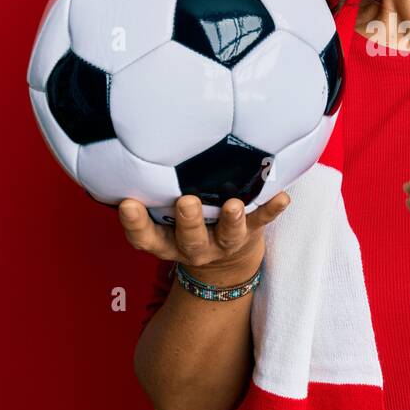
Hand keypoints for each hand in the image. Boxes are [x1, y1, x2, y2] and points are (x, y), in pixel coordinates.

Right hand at [118, 193, 290, 281]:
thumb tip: (132, 147)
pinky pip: (262, 222)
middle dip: (189, 221)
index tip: (127, 204)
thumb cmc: (186, 224)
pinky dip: (272, 209)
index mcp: (166, 241)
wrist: (225, 261)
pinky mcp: (250, 233)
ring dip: (232, 220)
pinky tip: (282, 196)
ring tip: (234, 205)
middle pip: (190, 238)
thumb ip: (151, 192)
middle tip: (186, 201)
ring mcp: (224, 243)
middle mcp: (194, 246)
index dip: (135, 224)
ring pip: (228, 235)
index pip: (145, 237)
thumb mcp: (162, 217)